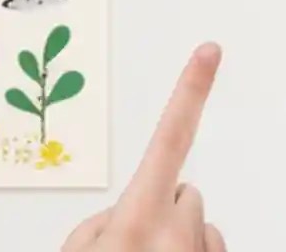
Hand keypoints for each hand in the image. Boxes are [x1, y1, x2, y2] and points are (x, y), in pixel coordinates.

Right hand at [62, 43, 225, 251]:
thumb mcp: (75, 249)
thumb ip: (102, 220)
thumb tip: (127, 213)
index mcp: (137, 219)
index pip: (170, 138)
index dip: (191, 91)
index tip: (210, 54)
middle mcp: (178, 236)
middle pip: (182, 192)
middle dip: (156, 205)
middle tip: (126, 240)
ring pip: (196, 223)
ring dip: (170, 233)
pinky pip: (210, 248)